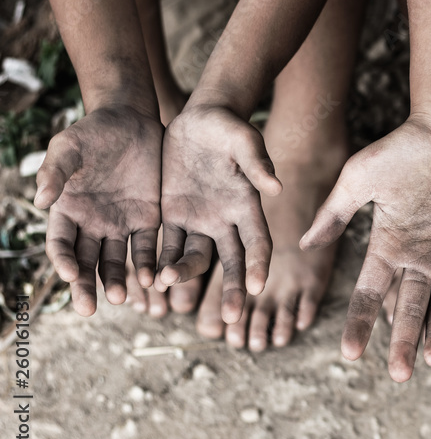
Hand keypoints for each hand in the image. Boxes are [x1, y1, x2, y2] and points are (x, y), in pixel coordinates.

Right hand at [35, 105, 162, 315]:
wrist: (132, 120)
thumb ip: (56, 171)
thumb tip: (40, 200)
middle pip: (86, 262)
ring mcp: (120, 224)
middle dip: (86, 286)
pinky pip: (147, 247)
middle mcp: (91, 224)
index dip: (63, 261)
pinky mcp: (148, 220)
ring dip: (117, 281)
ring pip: (115, 261)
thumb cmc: (92, 132)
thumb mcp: (69, 147)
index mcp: (66, 210)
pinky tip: (153, 278)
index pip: (61, 244)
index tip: (71, 275)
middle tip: (89, 308)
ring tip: (122, 298)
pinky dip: (148, 264)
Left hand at [157, 104, 281, 323]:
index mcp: (247, 206)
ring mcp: (198, 222)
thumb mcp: (244, 139)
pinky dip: (156, 263)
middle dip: (233, 290)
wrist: (198, 119)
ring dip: (184, 274)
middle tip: (232, 319)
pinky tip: (146, 279)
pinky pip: (163, 246)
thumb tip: (276, 188)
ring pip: (193, 258)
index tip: (259, 287)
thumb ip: (257, 162)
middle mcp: (225, 221)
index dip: (260, 265)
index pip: (258, 242)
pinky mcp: (171, 217)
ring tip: (167, 282)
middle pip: (231, 262)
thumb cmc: (227, 127)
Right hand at [300, 114, 430, 381]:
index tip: (350, 355)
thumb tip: (302, 244)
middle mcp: (420, 258)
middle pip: (409, 310)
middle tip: (400, 375)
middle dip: (404, 343)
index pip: (370, 294)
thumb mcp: (362, 178)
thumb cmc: (405, 147)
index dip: (361, 324)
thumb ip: (336, 213)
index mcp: (389, 245)